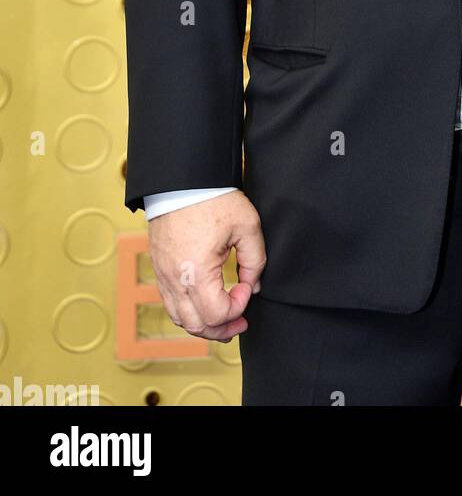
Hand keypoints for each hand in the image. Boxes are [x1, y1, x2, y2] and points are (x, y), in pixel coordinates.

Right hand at [147, 190, 265, 342]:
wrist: (182, 181)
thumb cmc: (214, 200)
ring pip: (180, 319)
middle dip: (222, 328)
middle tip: (241, 322)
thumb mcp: (247, 226)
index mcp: (196, 271)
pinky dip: (189, 311)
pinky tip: (205, 303)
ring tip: (225, 319)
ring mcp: (163, 276)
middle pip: (196, 326)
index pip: (216, 314)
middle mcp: (175, 280)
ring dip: (204, 324)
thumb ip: (255, 261)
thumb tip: (253, 286)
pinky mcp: (159, 269)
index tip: (247, 287)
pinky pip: (171, 303)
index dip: (237, 308)